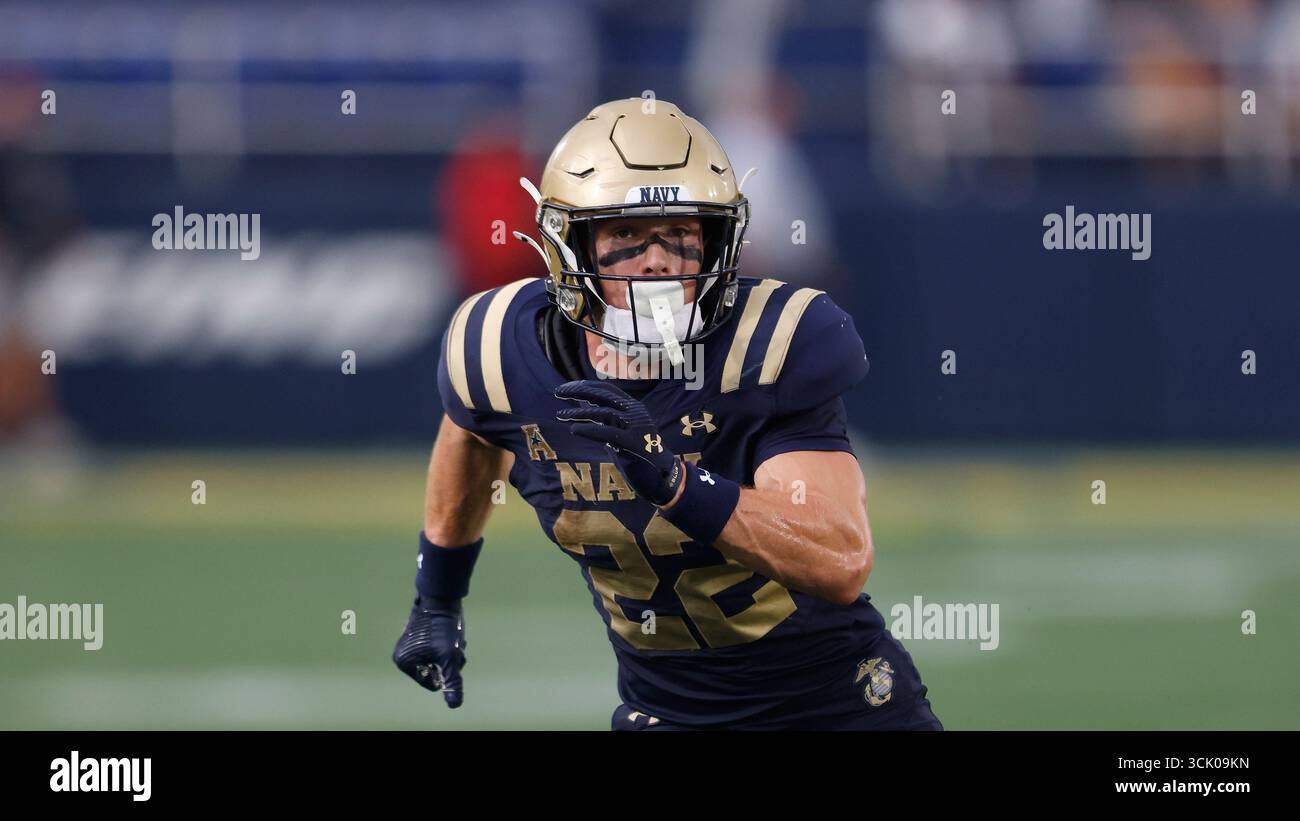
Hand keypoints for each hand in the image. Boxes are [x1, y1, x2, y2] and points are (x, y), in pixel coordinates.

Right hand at [392, 595, 466, 707]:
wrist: (441, 596)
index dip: (446, 673)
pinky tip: (452, 634)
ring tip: (455, 639)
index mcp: (404, 663)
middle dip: (449, 662)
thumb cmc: (443, 628)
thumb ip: (451, 681)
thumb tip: (454, 705)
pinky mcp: (420, 636)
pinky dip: (447, 645)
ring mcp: (411, 645)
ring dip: (451, 653)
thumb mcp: (449, 657)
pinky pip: (436, 649)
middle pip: (435, 671)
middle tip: (456, 647)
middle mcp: (404, 655)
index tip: (452, 657)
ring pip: (438, 660)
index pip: (431, 683)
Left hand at [554, 380, 683, 505]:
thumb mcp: (622, 434)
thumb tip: (585, 410)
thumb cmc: (640, 458)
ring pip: (603, 413)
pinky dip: (589, 429)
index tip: (567, 388)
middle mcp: (636, 413)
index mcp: (634, 408)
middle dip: (579, 391)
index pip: (608, 389)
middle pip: (604, 395)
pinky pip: (607, 433)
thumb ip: (607, 422)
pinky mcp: (634, 443)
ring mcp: (636, 427)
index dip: (586, 385)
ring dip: (578, 413)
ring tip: (560, 415)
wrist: (663, 479)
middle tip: (558, 392)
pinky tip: (574, 430)